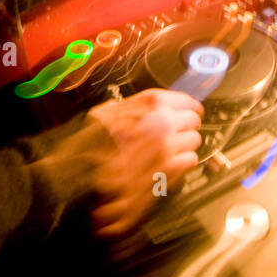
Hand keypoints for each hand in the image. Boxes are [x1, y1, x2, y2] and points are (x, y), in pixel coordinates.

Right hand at [83, 89, 203, 237]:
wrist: (82, 176)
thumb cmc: (88, 147)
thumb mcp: (103, 114)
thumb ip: (125, 108)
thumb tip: (131, 109)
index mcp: (150, 103)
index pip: (185, 100)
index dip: (186, 107)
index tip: (188, 110)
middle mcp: (163, 122)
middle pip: (193, 119)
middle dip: (185, 126)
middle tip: (176, 132)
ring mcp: (168, 147)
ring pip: (194, 140)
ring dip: (184, 145)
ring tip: (170, 150)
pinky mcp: (169, 170)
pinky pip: (190, 161)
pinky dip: (183, 163)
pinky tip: (170, 164)